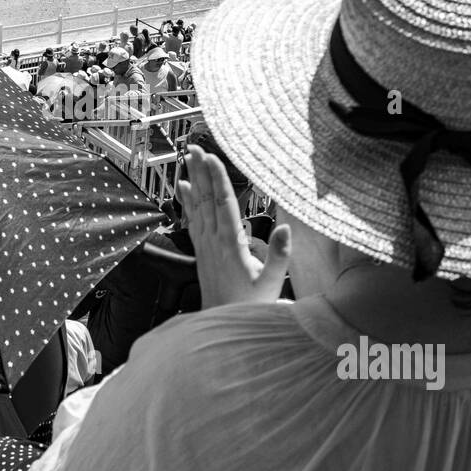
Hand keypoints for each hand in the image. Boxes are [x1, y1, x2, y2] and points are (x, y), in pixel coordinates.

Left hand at [178, 145, 290, 308]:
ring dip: (192, 180)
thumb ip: (279, 255)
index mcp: (230, 244)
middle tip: (194, 147)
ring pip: (197, 206)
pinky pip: (192, 219)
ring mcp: (205, 245)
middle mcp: (213, 240)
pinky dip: (187, 202)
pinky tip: (182, 188)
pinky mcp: (201, 250)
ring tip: (187, 159)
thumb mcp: (271, 282)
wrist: (223, 323)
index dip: (218, 179)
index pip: (223, 203)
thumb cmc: (249, 305)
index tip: (211, 158)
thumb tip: (287, 228)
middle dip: (200, 171)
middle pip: (206, 198)